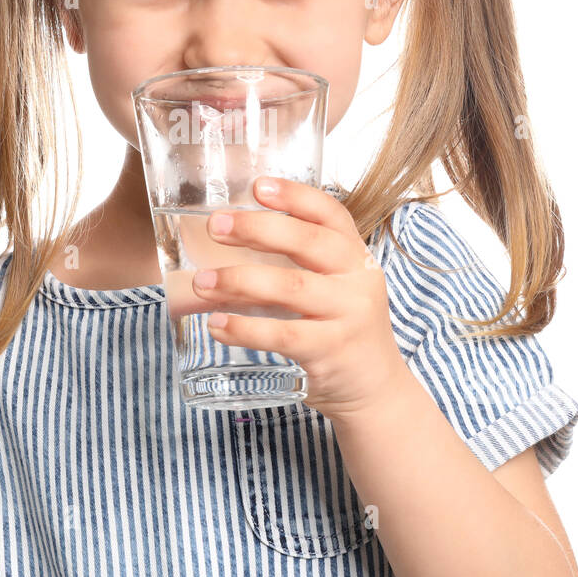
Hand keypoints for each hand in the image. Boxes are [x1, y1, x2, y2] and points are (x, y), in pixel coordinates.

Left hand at [189, 176, 412, 420]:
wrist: (376, 390)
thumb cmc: (341, 329)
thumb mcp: (335, 286)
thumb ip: (298, 263)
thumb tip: (228, 239)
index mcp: (356, 256)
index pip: (330, 213)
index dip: (295, 196)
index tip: (258, 185)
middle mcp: (357, 280)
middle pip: (308, 242)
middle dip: (256, 230)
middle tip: (215, 226)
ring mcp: (347, 316)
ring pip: (289, 288)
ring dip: (238, 280)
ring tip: (201, 281)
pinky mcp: (331, 351)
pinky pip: (283, 334)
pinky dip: (245, 329)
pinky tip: (217, 324)